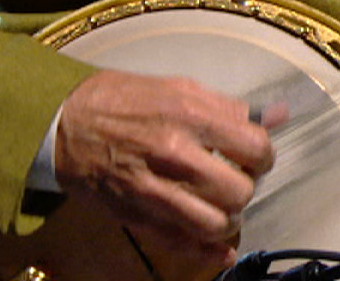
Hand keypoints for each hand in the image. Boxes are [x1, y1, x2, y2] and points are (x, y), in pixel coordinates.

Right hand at [54, 69, 277, 270]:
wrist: (64, 124)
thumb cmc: (120, 100)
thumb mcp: (177, 88)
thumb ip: (228, 106)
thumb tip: (276, 115)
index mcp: (189, 115)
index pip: (255, 148)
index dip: (263, 155)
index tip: (253, 155)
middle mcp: (174, 154)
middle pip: (240, 191)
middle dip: (246, 187)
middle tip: (235, 179)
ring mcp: (154, 189)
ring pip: (215, 224)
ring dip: (227, 219)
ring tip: (221, 206)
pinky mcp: (137, 215)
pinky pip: (182, 244)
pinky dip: (207, 251)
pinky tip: (217, 246)